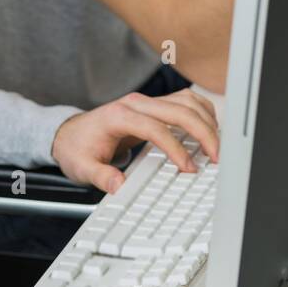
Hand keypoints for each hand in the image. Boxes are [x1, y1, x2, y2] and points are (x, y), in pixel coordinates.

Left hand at [51, 87, 218, 192]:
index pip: (156, 128)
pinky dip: (201, 113)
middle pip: (179, 109)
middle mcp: (135, 104)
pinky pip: (185, 101)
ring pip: (187, 101)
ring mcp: (146, 102)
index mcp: (118, 116)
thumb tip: (118, 186)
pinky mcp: (154, 106)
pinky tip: (209, 131)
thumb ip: (100, 176)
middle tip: (216, 157)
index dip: (176, 148)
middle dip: (203, 132)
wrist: (70, 134)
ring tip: (217, 147)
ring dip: (206, 120)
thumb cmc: (77, 149)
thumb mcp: (81, 167)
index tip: (188, 168)